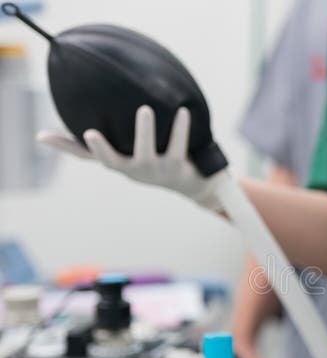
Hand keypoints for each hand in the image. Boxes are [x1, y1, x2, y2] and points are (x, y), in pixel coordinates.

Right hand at [37, 106, 224, 209]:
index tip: (63, 135)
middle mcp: (134, 170)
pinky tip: (183, 111)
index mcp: (119, 164)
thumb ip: (83, 148)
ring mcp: (156, 170)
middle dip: (102, 149)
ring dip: (145, 132)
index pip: (91, 158)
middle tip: (90, 132)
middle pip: (114, 162)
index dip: (75, 149)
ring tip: (144, 108)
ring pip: (149, 153)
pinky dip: (180, 128)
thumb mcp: (118, 155)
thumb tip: (40, 137)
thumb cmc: (147, 163)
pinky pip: (178, 146)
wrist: (191, 183)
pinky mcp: (178, 167)